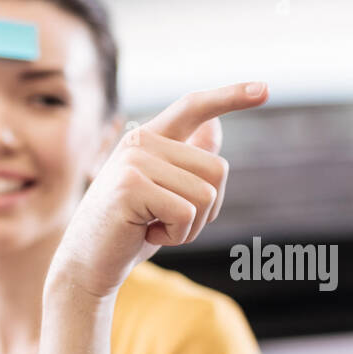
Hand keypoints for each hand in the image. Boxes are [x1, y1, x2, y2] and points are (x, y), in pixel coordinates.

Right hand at [49, 81, 269, 299]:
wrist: (88, 264)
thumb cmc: (130, 230)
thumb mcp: (166, 194)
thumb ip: (188, 161)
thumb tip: (216, 126)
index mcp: (150, 138)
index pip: (194, 107)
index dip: (231, 96)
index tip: (265, 89)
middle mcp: (141, 141)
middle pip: (218, 170)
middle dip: (205, 210)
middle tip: (166, 222)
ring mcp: (135, 161)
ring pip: (206, 195)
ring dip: (190, 227)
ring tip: (153, 227)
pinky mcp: (132, 187)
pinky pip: (187, 214)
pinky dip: (177, 237)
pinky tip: (145, 235)